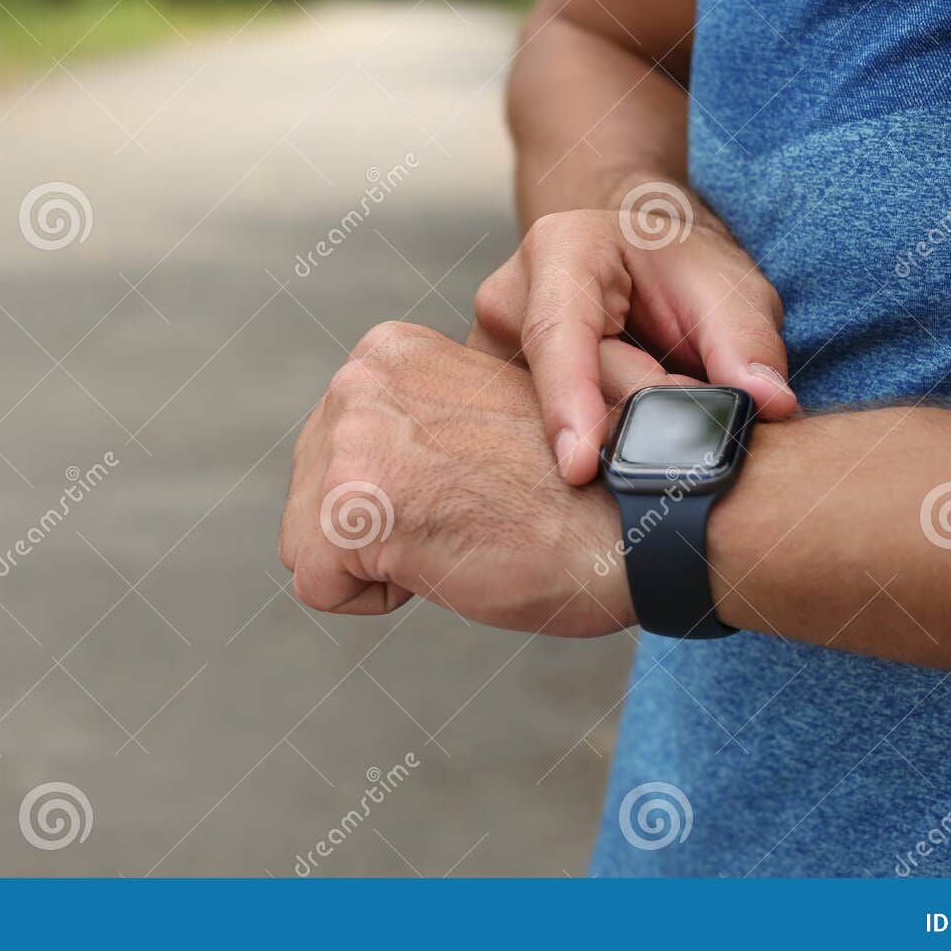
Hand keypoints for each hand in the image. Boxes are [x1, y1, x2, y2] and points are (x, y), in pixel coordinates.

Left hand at [279, 322, 701, 636]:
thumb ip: (416, 424)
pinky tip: (449, 562)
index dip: (402, 497)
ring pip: (308, 542)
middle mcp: (358, 377)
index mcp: (388, 350)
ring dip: (380, 564)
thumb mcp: (477, 421)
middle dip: (379, 530)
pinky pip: (319, 586)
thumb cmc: (580, 486)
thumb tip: (372, 463)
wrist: (641, 515)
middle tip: (473, 521)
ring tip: (464, 536)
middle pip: (312, 496)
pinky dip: (379, 599)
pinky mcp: (350, 502)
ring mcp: (352, 435)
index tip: (474, 492)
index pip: (337, 454)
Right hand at [468, 193, 795, 485]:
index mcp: (559, 250)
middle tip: (692, 396)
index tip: (579, 467)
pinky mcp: (494, 398)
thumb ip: (748, 343)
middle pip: (562, 391)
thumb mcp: (729, 288)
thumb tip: (771, 403)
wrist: (639, 264)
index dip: (569, 402)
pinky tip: (623, 423)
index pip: (557, 335)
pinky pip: (536, 440)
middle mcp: (506, 299)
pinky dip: (592, 445)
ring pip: (544, 425)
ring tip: (661, 390)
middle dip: (631, 420)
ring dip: (613, 433)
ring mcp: (490, 354)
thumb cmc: (680, 270)